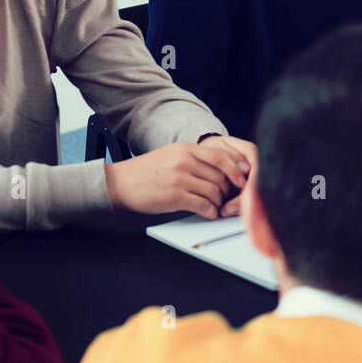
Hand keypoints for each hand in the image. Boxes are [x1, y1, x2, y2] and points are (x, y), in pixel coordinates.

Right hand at [105, 141, 249, 219]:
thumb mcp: (171, 155)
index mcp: (185, 149)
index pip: (220, 156)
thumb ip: (194, 159)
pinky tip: (209, 213)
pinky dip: (210, 212)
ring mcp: (180, 178)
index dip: (235, 169)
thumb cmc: (146, 172)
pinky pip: (203, 205)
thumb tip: (219, 170)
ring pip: (214, 192)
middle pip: (220, 176)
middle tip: (226, 197)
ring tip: (215, 206)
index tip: (241, 179)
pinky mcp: (175, 196)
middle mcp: (184, 161)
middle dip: (227, 190)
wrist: (120, 182)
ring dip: (218, 203)